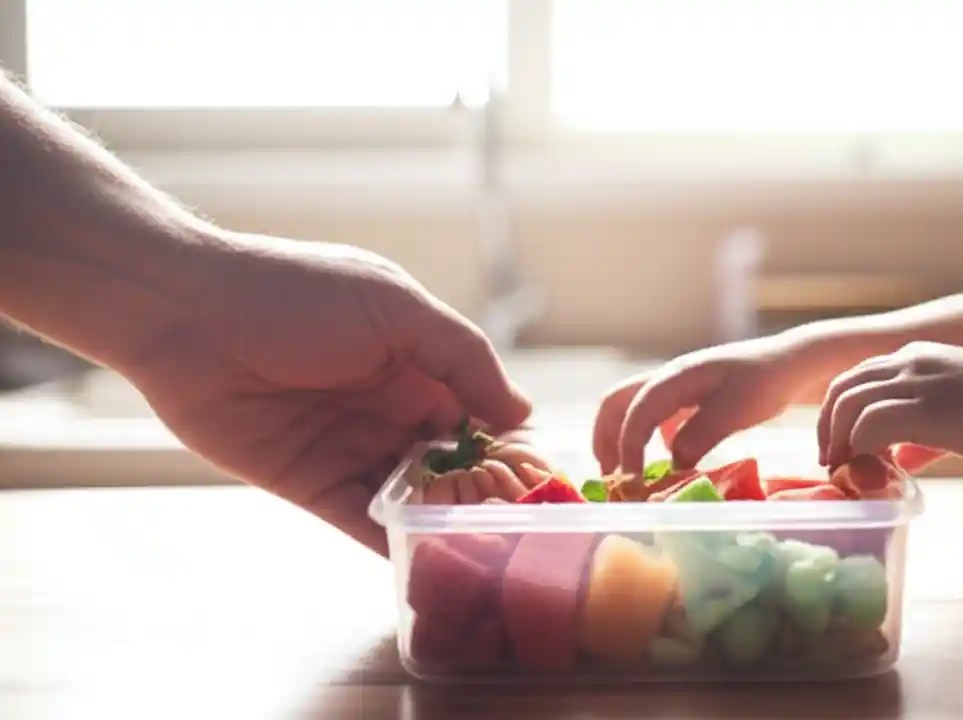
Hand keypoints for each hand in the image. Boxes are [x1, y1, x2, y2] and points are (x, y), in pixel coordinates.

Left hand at [123, 233, 530, 554]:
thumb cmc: (298, 296)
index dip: (506, 443)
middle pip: (447, 460)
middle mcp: (386, 405)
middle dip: (481, 491)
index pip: (475, 410)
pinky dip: (394, 544)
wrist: (186, 316)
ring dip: (444, 522)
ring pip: (410, 495)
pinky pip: (360, 519)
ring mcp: (349, 446)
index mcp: (412, 360)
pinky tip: (429, 565)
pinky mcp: (309, 483)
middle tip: (522, 531)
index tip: (542, 481)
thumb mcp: (398, 309)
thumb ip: (462, 357)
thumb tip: (521, 411)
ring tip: (487, 556)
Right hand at [593, 336, 814, 473]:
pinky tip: (663, 463)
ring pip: (631, 408)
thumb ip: (700, 435)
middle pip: (617, 402)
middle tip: (611, 475)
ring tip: (625, 473)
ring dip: (621, 438)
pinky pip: (655, 418)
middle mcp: (668, 379)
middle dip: (606, 437)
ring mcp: (676, 388)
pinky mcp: (688, 400)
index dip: (628, 447)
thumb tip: (671, 464)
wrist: (791, 364)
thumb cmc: (766, 382)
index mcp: (676, 377)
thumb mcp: (735, 411)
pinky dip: (647, 440)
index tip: (630, 480)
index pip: (636, 411)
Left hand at [818, 342, 962, 469]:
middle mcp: (912, 361)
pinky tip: (867, 468)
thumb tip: (901, 460)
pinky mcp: (926, 411)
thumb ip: (925, 435)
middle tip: (828, 459)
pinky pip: (869, 426)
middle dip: (828, 424)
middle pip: (843, 387)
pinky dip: (858, 448)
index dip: (839, 409)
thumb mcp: (962, 414)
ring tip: (840, 468)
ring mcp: (918, 383)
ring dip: (838, 439)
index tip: (838, 442)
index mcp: (919, 356)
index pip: (858, 375)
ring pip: (848, 404)